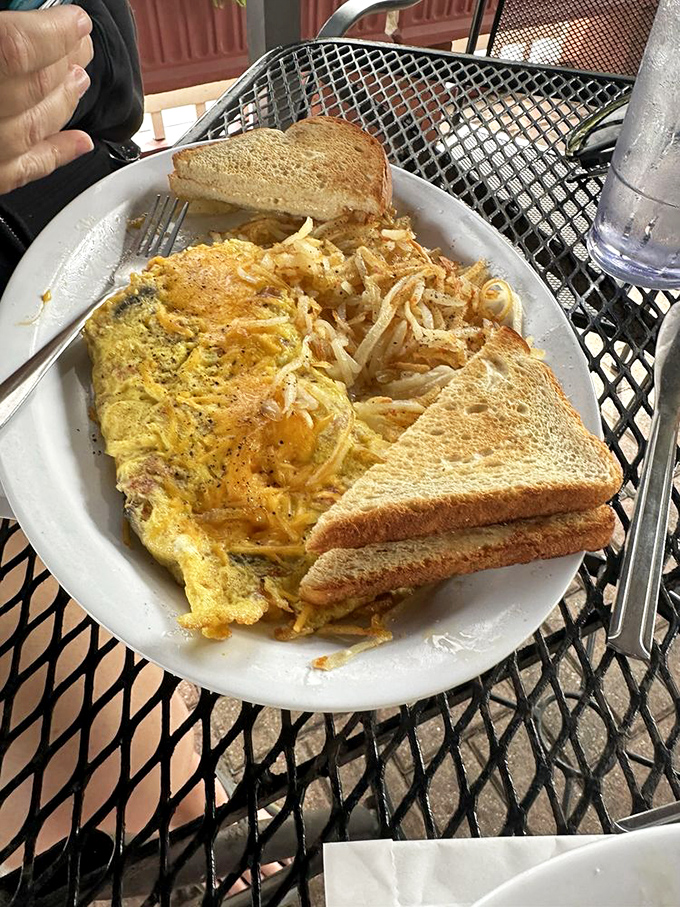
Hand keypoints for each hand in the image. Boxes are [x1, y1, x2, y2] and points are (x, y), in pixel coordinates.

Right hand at [0, 6, 93, 194]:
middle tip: (83, 49)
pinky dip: (59, 154)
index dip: (57, 30)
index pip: (21, 46)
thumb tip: (19, 15)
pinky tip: (81, 143)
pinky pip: (29, 168)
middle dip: (68, 62)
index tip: (75, 22)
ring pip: (40, 124)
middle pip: (38, 84)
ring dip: (68, 101)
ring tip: (80, 82)